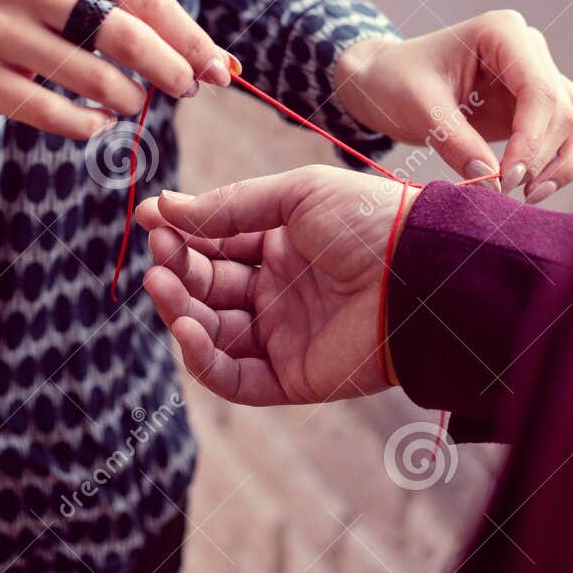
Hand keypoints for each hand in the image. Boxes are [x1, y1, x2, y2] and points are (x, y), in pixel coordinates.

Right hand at [0, 0, 233, 139]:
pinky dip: (85, 124)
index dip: (190, 38)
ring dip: (125, 99)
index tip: (221, 68)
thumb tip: (207, 57)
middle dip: (168, 69)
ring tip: (131, 102)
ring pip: (90, 78)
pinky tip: (96, 122)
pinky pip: (50, 112)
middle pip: (122, 35)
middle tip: (187, 89)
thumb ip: (125, 7)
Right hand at [136, 167, 412, 404]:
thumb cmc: (369, 221)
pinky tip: (188, 327)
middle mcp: (279, 292)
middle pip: (208, 288)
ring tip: (162, 284)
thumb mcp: (295, 195)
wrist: (422, 271)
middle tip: (158, 255)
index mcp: (282, 245)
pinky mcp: (293, 377)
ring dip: (180, 311)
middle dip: (177, 271)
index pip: (216, 245)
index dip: (182, 235)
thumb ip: (228, 207)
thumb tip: (161, 208)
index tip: (150, 221)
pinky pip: (235, 377)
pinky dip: (204, 358)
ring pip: (212, 333)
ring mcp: (284, 336)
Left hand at [334, 11, 572, 201]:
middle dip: (544, 158)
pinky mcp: (539, 105)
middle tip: (509, 192)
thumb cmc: (396, 81)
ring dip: (569, 161)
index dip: (532, 141)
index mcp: (503, 32)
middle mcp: (530, 50)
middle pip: (566, 110)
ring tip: (531, 195)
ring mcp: (540, 75)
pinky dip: (571, 159)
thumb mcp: (417, 108)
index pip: (540, 90)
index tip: (507, 180)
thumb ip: (456, 142)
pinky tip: (543, 185)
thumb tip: (494, 183)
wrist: (385, 80)